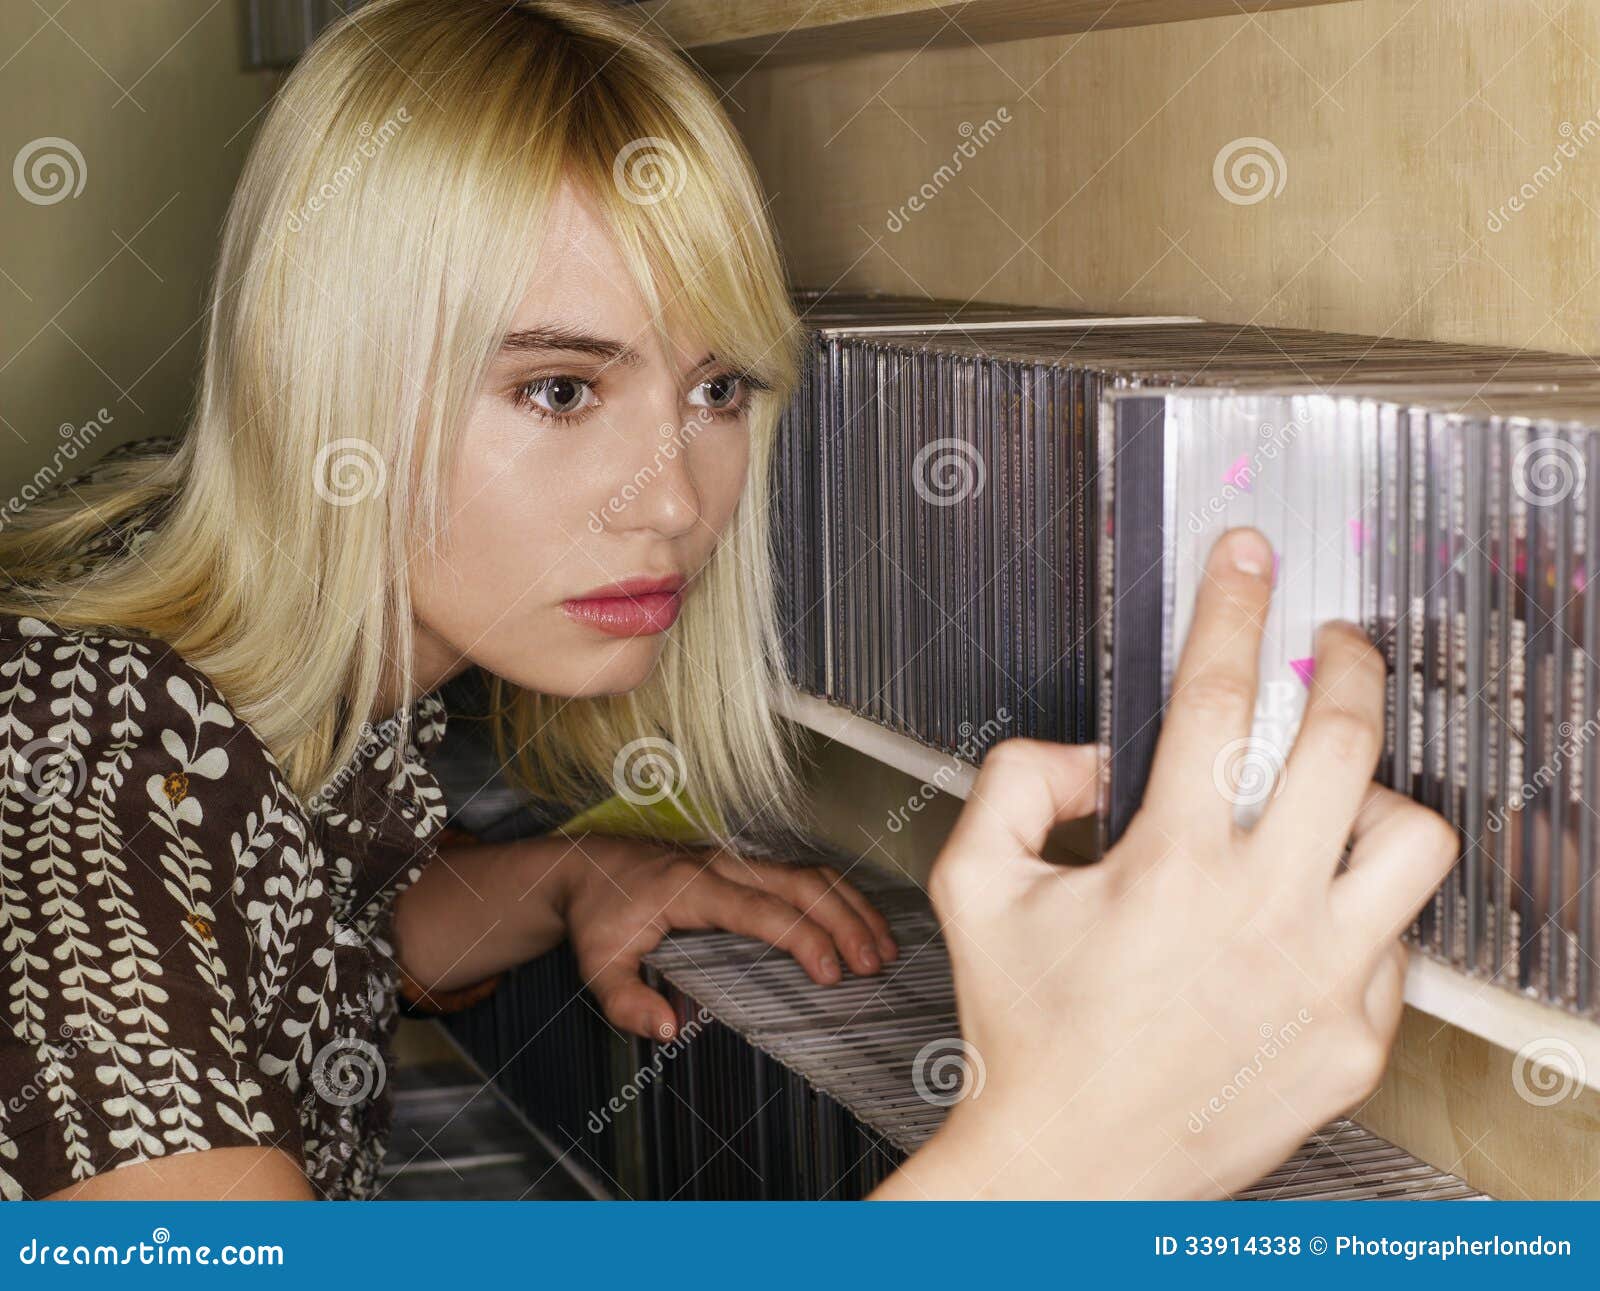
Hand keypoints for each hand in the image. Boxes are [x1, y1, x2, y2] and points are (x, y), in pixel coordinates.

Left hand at [558, 835, 898, 1039]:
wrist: (586, 866)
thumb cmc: (599, 916)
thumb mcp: (597, 966)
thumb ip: (627, 1002)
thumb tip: (668, 1029)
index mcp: (690, 888)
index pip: (760, 910)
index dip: (802, 938)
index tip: (832, 973)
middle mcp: (720, 866)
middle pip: (798, 883)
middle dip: (843, 922)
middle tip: (875, 965)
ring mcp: (735, 859)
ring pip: (807, 872)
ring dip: (850, 905)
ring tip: (884, 946)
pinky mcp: (744, 863)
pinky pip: (800, 871)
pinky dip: (838, 894)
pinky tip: (860, 921)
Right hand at [875, 527, 1457, 1199]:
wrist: (1073, 1169)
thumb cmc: (1026, 1035)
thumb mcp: (973, 888)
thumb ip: (1014, 784)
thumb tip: (1091, 755)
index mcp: (1169, 865)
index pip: (1218, 696)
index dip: (1234, 605)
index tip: (1248, 558)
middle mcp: (1261, 912)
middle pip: (1348, 741)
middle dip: (1348, 662)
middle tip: (1335, 644)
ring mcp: (1323, 979)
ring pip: (1413, 839)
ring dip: (1378, 793)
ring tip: (1338, 796)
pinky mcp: (1356, 1038)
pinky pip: (1395, 940)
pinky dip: (1358, 908)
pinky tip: (1307, 917)